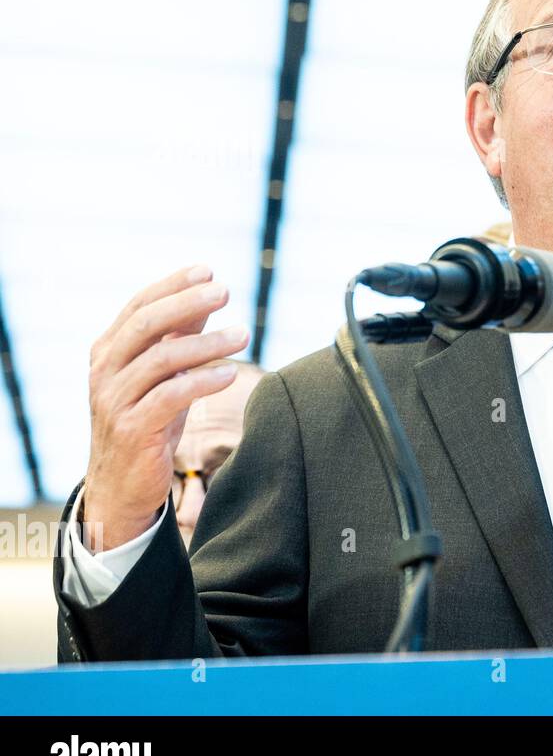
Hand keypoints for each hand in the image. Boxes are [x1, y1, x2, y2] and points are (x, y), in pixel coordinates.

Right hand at [83, 265, 248, 550]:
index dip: (173, 286)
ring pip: (161, 359)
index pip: (139, 306)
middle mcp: (105, 370)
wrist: (121, 485)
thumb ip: (179, 339)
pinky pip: (169, 397)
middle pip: (146, 324)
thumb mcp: (163, 377)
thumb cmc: (148, 422)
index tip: (208, 270)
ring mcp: (115, 400)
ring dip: (206, 343)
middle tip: (225, 291)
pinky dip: (202, 381)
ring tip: (243, 335)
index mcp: (109, 351)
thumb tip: (207, 299)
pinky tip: (230, 374)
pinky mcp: (132, 429)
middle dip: (186, 303)